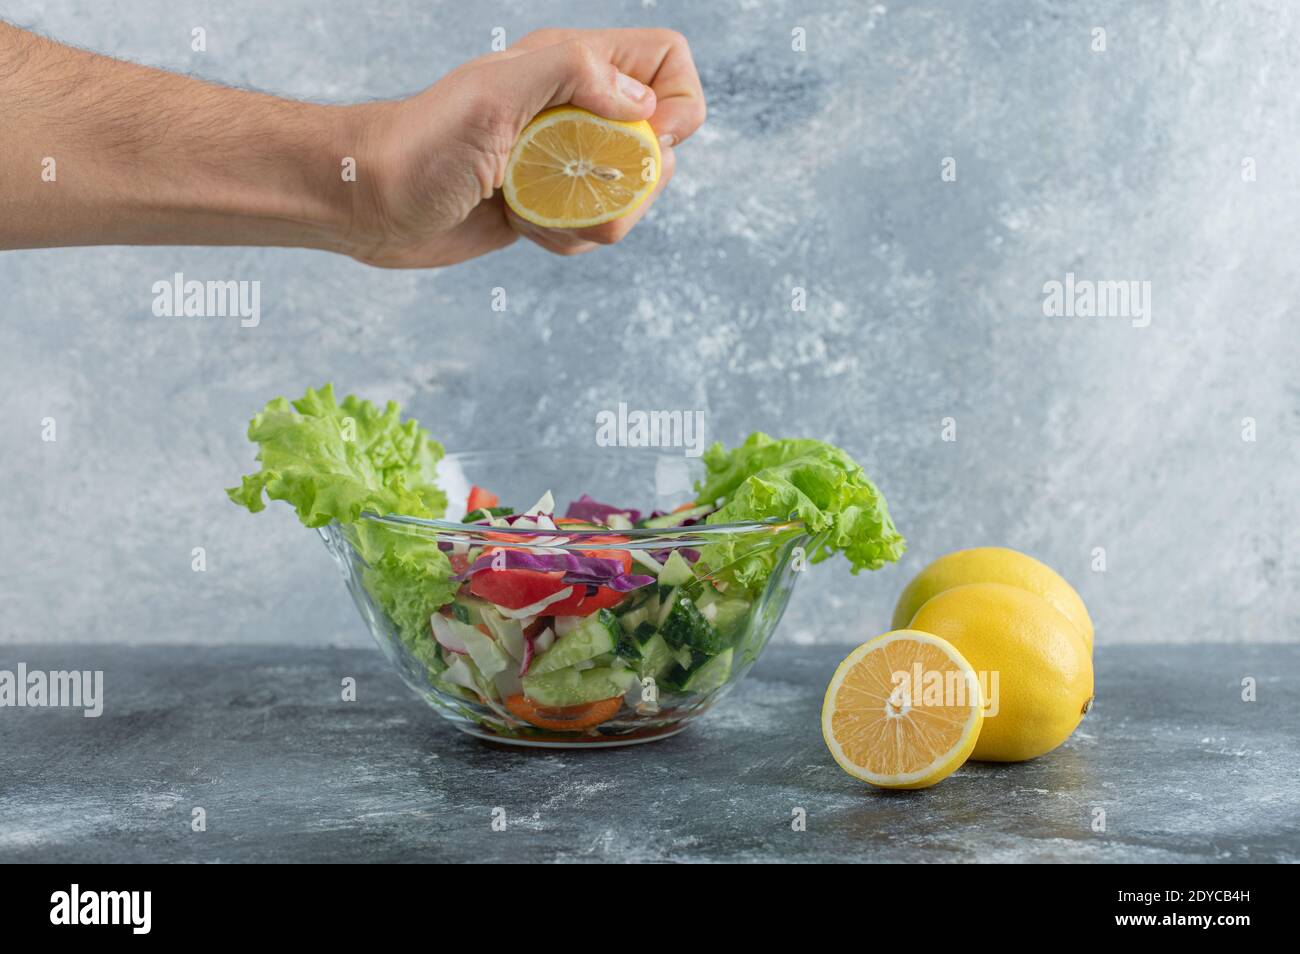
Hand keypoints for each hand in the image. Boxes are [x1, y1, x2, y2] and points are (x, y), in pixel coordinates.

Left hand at [345, 28, 706, 267]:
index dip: (676, 105)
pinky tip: (521, 226)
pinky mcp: (547, 205)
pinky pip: (594, 228)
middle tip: (582, 184)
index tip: (648, 141)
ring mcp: (564, 159)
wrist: (370, 203)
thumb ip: (574, 74)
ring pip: (632, 194)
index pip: (665, 63)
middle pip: (661, 142)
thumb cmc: (420, 144)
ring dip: (597, 216)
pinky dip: (567, 238)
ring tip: (537, 208)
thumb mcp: (494, 95)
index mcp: (571, 66)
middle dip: (637, 180)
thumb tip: (643, 107)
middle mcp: (575, 108)